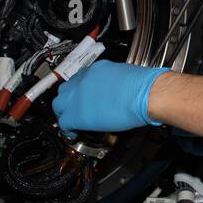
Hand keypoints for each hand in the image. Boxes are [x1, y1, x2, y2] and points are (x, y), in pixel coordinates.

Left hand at [52, 60, 167, 134]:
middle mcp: (83, 80)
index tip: (84, 96)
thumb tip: (116, 90)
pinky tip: (72, 133)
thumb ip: (114, 82)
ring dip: (64, 112)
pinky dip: (67, 129)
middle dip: (67, 99)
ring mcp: (77, 96)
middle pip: (64, 90)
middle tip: (74, 107)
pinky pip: (63, 123)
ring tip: (70, 119)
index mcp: (96, 69)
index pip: (80, 78)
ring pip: (58, 104)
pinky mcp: (76, 113)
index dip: (80, 90)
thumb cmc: (143, 86)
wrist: (143, 94)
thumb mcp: (126, 76)